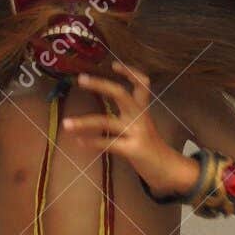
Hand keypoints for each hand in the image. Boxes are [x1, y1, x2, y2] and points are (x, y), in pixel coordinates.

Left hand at [63, 63, 195, 194]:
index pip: (142, 84)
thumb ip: (129, 115)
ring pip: (107, 122)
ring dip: (84, 122)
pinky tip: (78, 142)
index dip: (130, 72)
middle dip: (99, 85)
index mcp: (143, 110)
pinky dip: (92, 142)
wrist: (169, 170)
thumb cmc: (150, 147)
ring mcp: (137, 133)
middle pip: (120, 94)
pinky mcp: (133, 150)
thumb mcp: (143, 126)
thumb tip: (105, 109)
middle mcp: (140, 117)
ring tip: (66, 123)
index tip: (113, 64)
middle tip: (80, 79)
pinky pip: (108, 144)